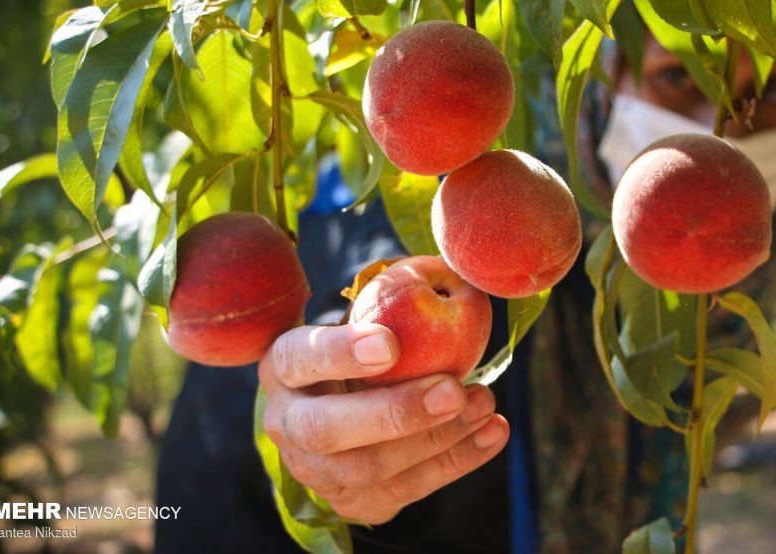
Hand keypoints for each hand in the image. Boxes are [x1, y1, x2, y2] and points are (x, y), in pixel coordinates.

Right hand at [258, 322, 509, 524]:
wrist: (346, 413)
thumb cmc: (362, 352)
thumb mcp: (363, 321)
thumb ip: (393, 303)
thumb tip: (454, 274)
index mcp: (283, 367)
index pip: (299, 357)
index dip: (339, 353)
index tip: (391, 343)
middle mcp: (287, 422)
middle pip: (324, 429)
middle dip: (394, 413)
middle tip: (452, 389)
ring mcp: (314, 470)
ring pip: (366, 468)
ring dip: (434, 439)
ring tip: (483, 403)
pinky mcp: (352, 502)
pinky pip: (404, 490)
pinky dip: (455, 462)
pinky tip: (492, 433)